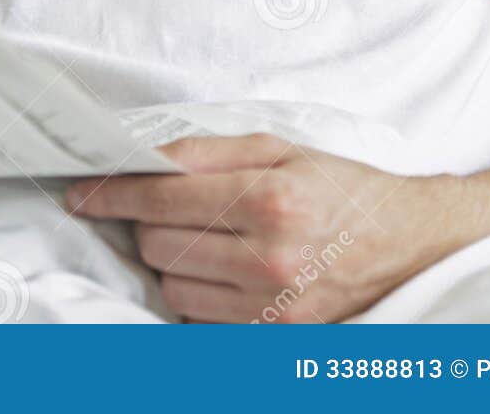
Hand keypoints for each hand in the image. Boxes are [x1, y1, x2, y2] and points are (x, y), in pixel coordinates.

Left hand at [64, 133, 476, 322]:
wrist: (408, 245)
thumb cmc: (341, 188)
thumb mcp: (280, 148)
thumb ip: (208, 151)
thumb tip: (143, 158)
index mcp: (268, 199)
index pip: (161, 196)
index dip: (113, 192)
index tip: (81, 192)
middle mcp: (267, 258)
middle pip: (158, 245)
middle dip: (147, 223)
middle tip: (163, 206)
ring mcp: (270, 308)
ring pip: (172, 288)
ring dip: (171, 261)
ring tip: (203, 239)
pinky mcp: (272, 341)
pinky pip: (198, 321)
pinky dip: (196, 294)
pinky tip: (220, 271)